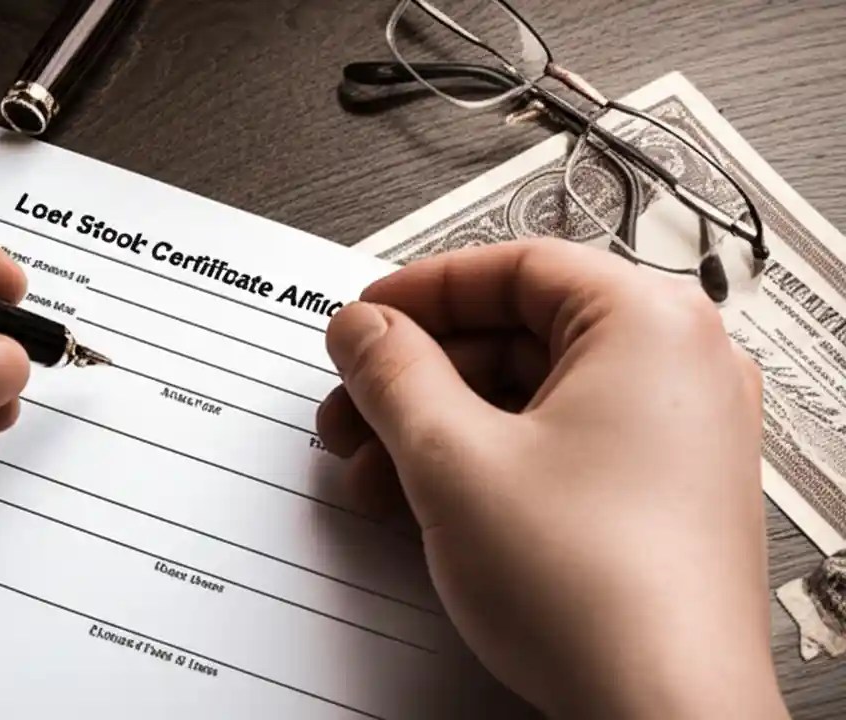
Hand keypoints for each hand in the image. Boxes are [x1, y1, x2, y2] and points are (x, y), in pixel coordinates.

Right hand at [318, 239, 785, 718]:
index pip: (514, 265)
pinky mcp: (659, 491)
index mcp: (651, 323)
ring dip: (437, 425)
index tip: (365, 321)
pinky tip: (423, 498)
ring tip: (375, 467)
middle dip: (416, 376)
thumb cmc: (599, 592)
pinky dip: (484, 460)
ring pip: (528, 396)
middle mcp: (679, 366)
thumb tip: (363, 329)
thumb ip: (392, 372)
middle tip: (356, 404)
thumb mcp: (451, 457)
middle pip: (516, 333)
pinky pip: (555, 444)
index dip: (419, 292)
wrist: (659, 716)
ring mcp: (675, 433)